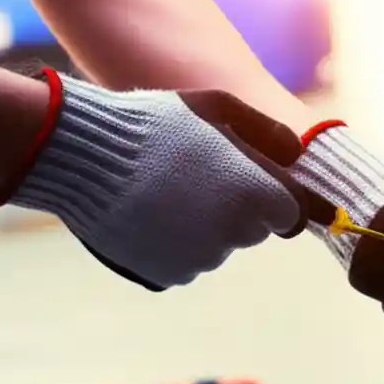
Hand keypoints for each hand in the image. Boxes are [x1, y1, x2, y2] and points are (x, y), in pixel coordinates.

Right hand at [1, 72, 307, 288]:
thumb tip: (298, 153)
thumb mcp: (216, 108)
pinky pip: (185, 262)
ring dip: (202, 226)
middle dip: (237, 209)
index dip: (277, 199)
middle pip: (254, 231)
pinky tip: (148, 214)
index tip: (254, 184)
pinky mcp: (169, 274)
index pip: (293, 214)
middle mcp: (235, 234)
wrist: (84, 158)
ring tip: (162, 192)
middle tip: (196, 176)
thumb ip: (267, 131)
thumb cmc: (154, 124)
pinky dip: (173, 244)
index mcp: (256, 195)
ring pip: (217, 247)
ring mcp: (200, 259)